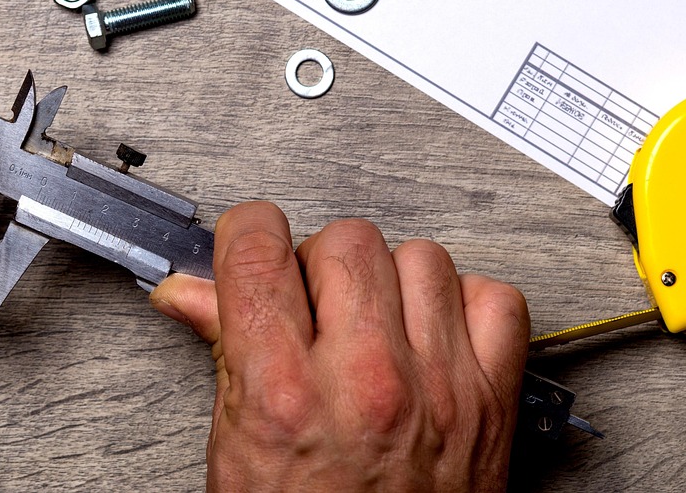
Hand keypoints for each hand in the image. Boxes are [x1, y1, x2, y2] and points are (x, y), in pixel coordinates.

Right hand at [152, 201, 529, 492]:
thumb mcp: (238, 449)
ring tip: (374, 327)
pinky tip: (434, 337)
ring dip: (392, 282)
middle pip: (346, 240)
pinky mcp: (494, 400)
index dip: (249, 237)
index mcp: (286, 396)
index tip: (253, 249)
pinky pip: (496, 298)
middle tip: (315, 308)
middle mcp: (368, 382)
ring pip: (421, 256)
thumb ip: (224, 350)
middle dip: (321, 265)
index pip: (260, 249)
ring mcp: (440, 387)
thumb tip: (189, 291)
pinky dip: (467, 305)